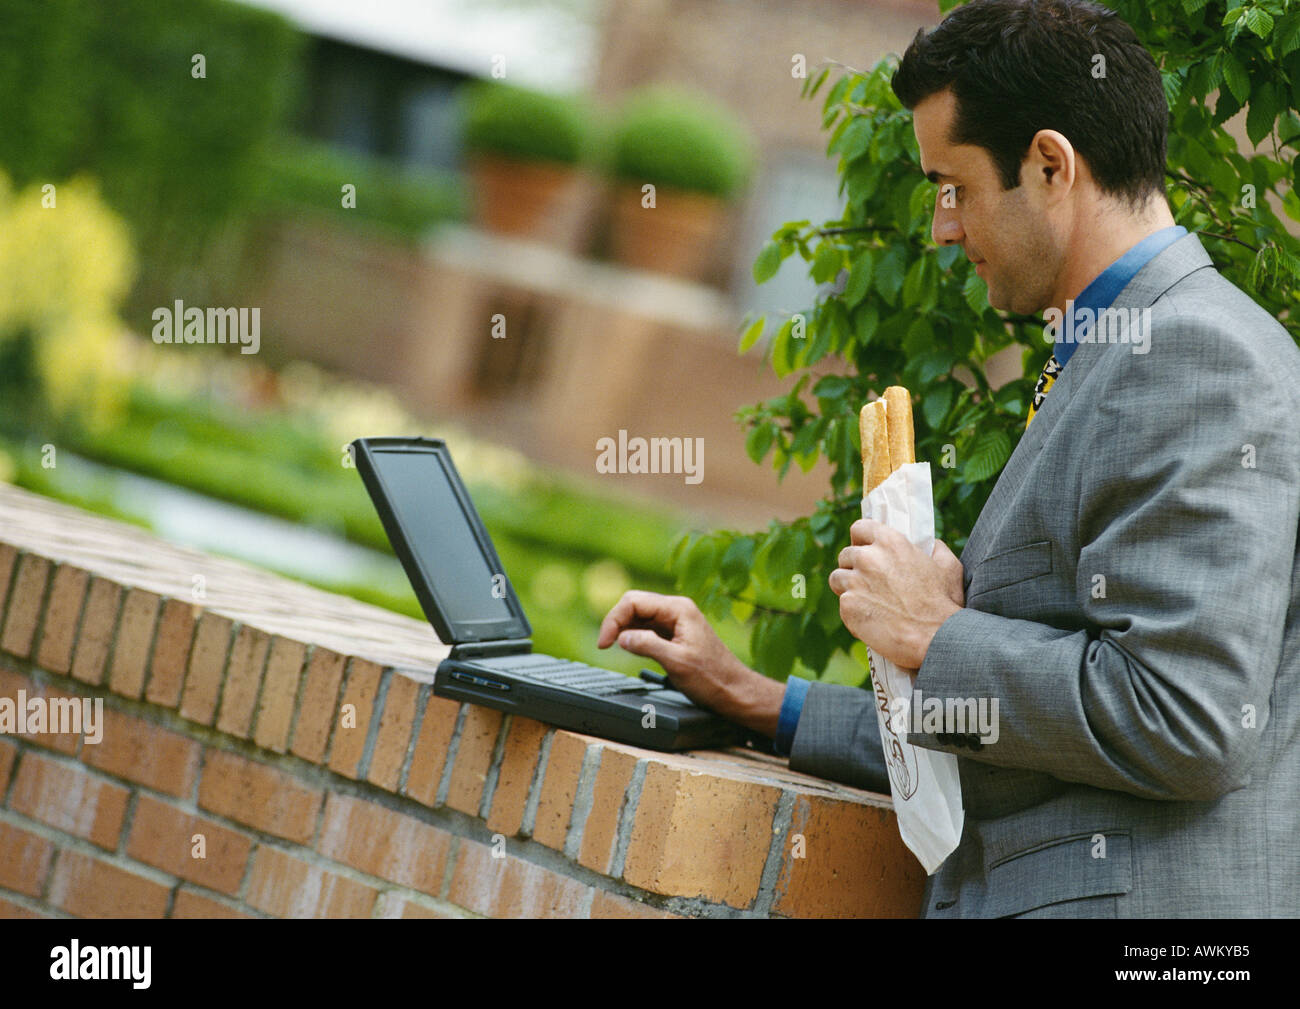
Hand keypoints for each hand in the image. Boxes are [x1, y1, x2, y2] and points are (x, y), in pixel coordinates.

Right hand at [596, 590, 783, 735]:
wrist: (734, 691)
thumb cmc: (712, 678)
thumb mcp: (677, 662)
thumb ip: (647, 645)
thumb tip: (622, 637)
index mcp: (678, 609)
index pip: (634, 602)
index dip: (614, 619)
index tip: (604, 643)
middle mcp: (676, 610)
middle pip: (634, 605)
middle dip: (616, 621)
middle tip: (605, 644)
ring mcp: (676, 621)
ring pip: (639, 616)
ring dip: (624, 628)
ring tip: (613, 646)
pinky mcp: (674, 634)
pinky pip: (647, 627)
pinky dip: (634, 635)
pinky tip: (628, 647)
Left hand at [828, 519, 963, 669]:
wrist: (935, 637)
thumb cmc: (943, 603)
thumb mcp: (948, 567)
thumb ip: (935, 549)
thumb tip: (931, 544)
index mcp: (890, 542)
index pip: (860, 528)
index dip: (861, 539)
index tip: (864, 548)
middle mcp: (868, 558)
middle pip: (846, 554)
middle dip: (854, 566)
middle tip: (868, 581)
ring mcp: (855, 582)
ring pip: (838, 578)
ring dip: (848, 587)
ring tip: (866, 600)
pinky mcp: (847, 605)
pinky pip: (842, 603)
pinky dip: (853, 610)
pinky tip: (871, 618)